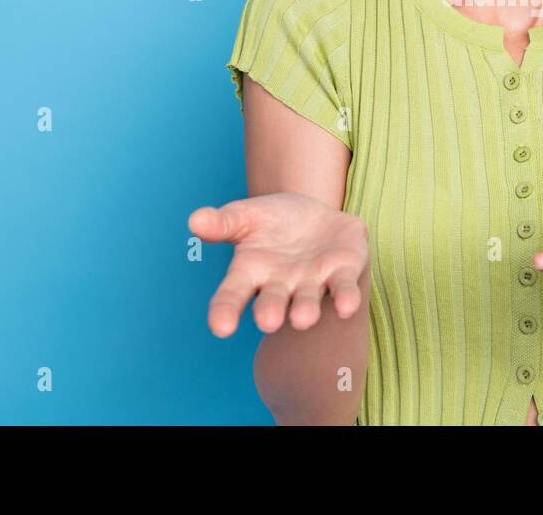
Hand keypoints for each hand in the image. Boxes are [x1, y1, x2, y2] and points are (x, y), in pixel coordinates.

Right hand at [188, 193, 369, 337]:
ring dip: (306, 310)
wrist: (314, 214)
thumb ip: (223, 222)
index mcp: (250, 273)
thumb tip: (195, 221)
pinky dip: (346, 298)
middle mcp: (280, 286)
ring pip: (307, 301)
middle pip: (272, 303)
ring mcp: (312, 283)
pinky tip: (347, 307)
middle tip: (268, 321)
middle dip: (270, 311)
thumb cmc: (272, 220)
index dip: (225, 312)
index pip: (232, 295)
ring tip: (302, 319)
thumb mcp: (246, 215)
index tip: (220, 327)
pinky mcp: (343, 272)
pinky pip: (344, 288)